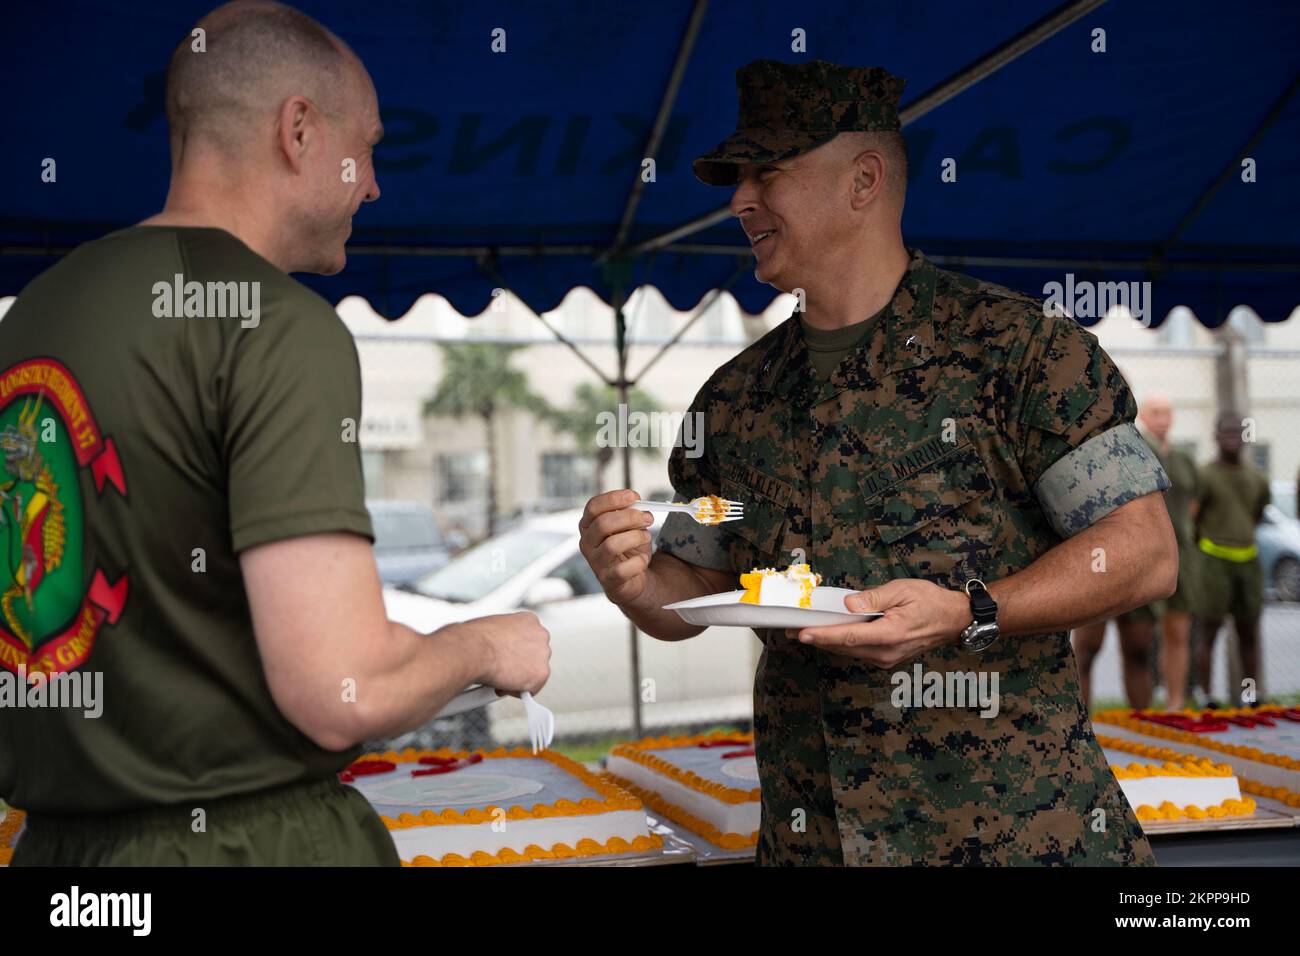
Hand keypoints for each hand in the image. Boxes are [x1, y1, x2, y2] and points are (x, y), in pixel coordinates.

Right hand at [454, 611, 550, 694]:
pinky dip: (517, 691)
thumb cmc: (475, 638)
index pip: (530, 639)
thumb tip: (496, 647)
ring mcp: (543, 655)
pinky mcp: (541, 674)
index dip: (517, 651)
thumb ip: (503, 637)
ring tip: (499, 677)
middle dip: (521, 665)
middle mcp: (540, 635)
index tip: (508, 657)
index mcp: (529, 620)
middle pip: (535, 656)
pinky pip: (531, 690)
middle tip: (503, 670)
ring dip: (519, 678)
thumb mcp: (492, 627)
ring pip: (534, 673)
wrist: (474, 649)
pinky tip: (502, 684)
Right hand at [578, 489, 654, 606]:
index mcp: (589, 525)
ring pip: (612, 545)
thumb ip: (631, 514)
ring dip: (636, 537)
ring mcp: (596, 563)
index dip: (613, 499)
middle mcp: (587, 543)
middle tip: (648, 518)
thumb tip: (639, 506)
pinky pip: (623, 569)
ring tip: (646, 537)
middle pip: (603, 523)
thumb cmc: (629, 547)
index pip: (593, 506)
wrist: (632, 577)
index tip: (634, 496)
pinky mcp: (608, 580)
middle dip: (629, 517)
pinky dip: (638, 562)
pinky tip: (643, 559)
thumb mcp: (630, 526)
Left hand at [788, 579, 970, 667]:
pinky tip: (831, 633)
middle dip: (817, 639)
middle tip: (791, 630)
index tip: (802, 633)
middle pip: (843, 647)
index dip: (822, 635)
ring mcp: (886, 658)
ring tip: (804, 631)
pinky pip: (858, 651)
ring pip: (849, 651)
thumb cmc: (930, 601)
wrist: (953, 620)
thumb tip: (849, 604)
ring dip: (827, 642)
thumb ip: (874, 597)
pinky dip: (842, 643)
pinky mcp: (886, 658)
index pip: (848, 636)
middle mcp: (886, 651)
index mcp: (890, 634)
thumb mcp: (903, 590)